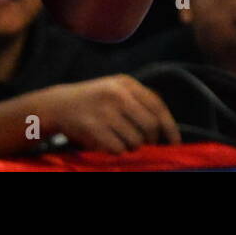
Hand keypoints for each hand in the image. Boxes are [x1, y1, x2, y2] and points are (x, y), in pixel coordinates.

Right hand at [36, 76, 180, 153]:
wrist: (59, 104)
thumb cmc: (95, 99)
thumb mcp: (117, 89)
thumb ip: (141, 101)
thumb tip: (167, 126)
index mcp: (126, 83)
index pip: (157, 106)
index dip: (170, 127)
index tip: (175, 142)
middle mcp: (117, 95)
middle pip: (150, 126)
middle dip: (151, 140)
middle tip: (146, 144)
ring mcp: (104, 111)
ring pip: (135, 140)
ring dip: (133, 146)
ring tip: (122, 140)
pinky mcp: (93, 128)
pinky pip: (118, 149)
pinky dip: (118, 151)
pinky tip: (110, 143)